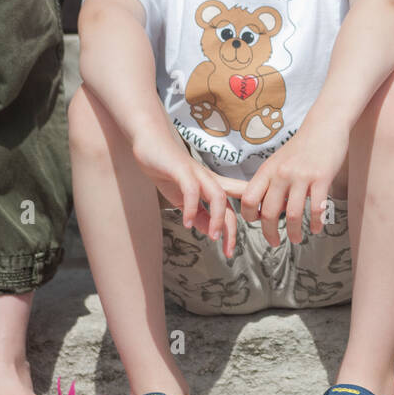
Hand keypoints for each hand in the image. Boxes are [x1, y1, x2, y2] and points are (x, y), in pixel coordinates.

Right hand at [131, 130, 237, 257]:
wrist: (149, 141)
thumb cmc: (167, 169)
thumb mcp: (184, 198)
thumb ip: (199, 213)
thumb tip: (211, 232)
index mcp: (211, 186)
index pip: (235, 203)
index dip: (243, 220)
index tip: (240, 244)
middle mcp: (209, 179)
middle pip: (230, 204)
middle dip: (232, 229)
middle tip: (229, 252)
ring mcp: (196, 173)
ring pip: (218, 196)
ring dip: (217, 219)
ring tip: (213, 237)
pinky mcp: (181, 169)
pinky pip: (191, 189)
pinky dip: (192, 207)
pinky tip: (187, 223)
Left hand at [237, 122, 349, 246]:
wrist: (325, 126)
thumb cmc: (301, 146)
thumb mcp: (278, 160)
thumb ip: (269, 182)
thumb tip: (263, 208)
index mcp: (267, 170)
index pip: (248, 199)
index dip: (250, 217)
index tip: (257, 224)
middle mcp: (281, 174)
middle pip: (268, 213)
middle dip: (269, 234)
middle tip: (274, 242)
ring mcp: (302, 176)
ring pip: (293, 214)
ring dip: (294, 233)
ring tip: (296, 239)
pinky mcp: (322, 178)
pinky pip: (317, 209)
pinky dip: (316, 223)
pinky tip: (317, 228)